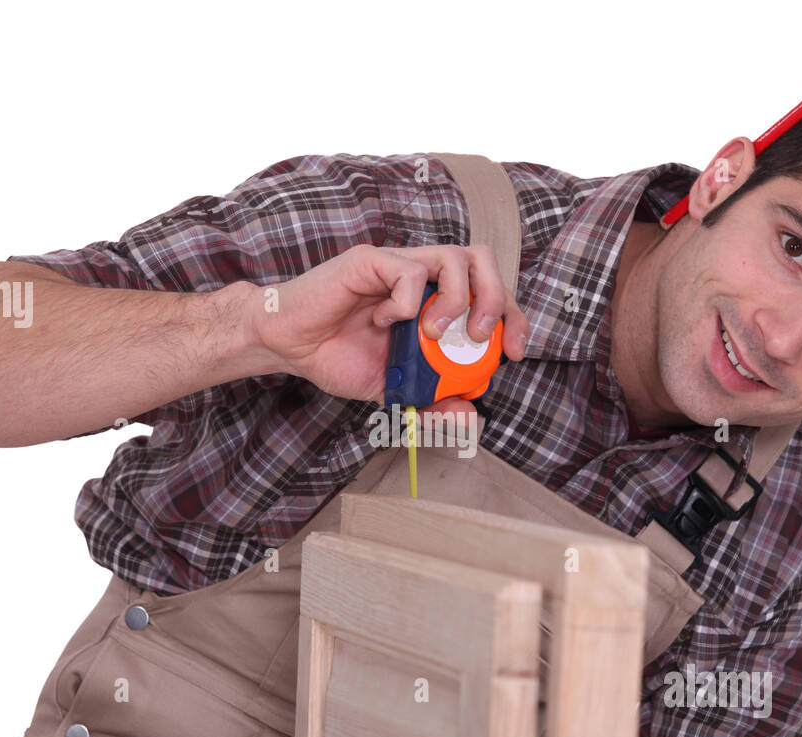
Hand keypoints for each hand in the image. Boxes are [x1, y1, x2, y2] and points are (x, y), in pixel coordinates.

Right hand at [246, 243, 529, 411]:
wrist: (287, 346)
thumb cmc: (337, 357)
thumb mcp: (393, 389)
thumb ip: (430, 401)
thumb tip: (470, 414)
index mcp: (435, 299)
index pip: (491, 291)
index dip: (514, 317)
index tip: (514, 353)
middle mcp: (421, 275)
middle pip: (483, 261)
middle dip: (497, 300)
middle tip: (482, 338)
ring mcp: (396, 264)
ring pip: (454, 257)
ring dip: (458, 299)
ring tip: (435, 333)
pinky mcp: (369, 261)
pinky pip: (407, 271)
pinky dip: (408, 302)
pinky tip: (386, 323)